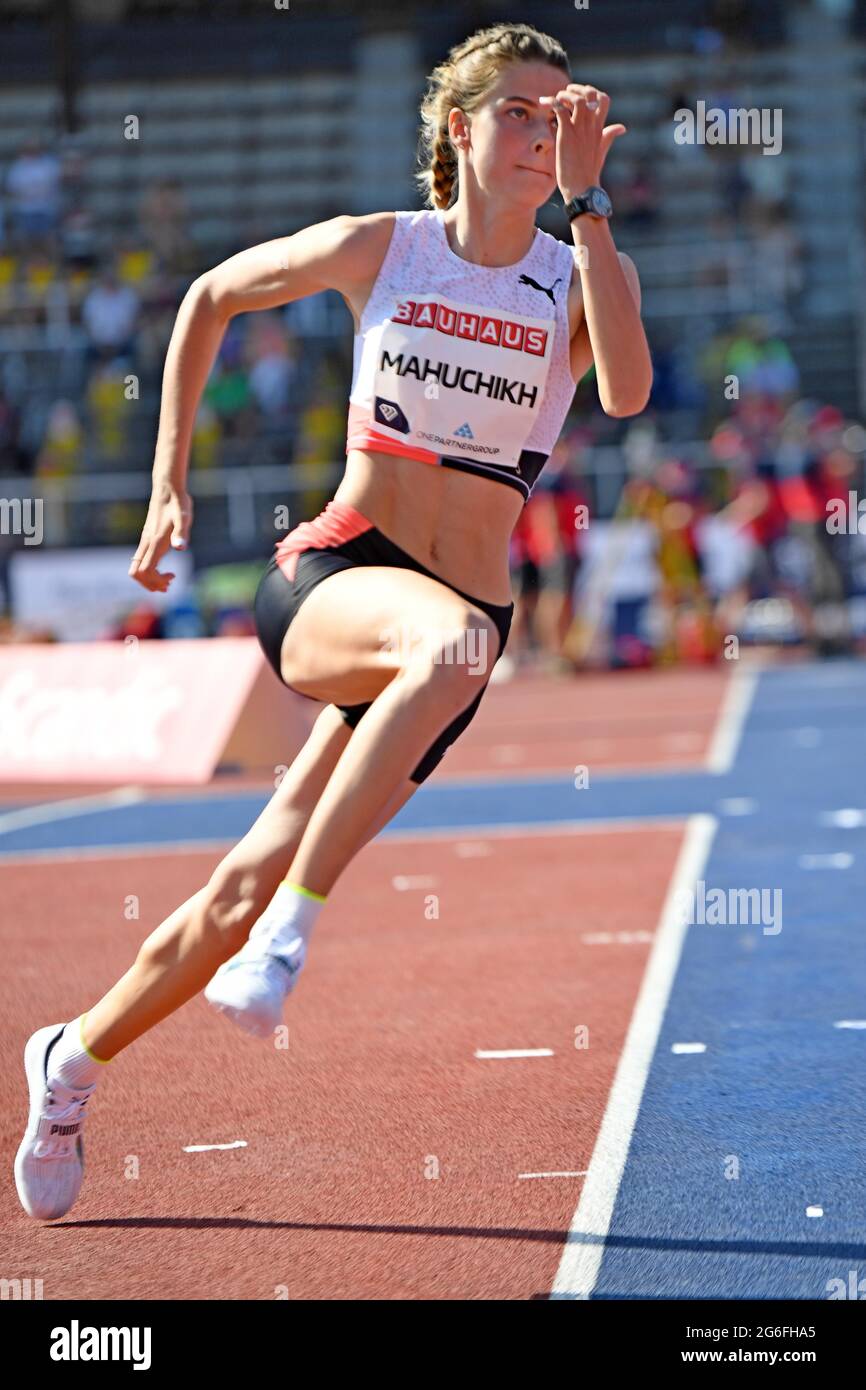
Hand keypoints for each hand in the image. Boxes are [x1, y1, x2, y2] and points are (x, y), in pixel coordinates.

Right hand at [128, 481, 192, 592]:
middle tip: (169, 584)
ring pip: (137, 568)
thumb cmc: (178, 503)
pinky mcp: (147, 538)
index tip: (172, 577)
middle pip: (137, 573)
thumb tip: (180, 548)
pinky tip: (165, 568)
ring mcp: (145, 541)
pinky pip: (141, 560)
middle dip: (151, 584)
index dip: (156, 580)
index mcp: (155, 542)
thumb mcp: (184, 518)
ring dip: (150, 578)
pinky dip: (150, 570)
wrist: (168, 489)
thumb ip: (181, 533)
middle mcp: (146, 543)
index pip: (146, 571)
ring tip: (169, 579)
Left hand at [538, 84, 625, 200]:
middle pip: (591, 94)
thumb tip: (621, 127)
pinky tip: (544, 103)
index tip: (581, 97)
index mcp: (600, 128)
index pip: (603, 99)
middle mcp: (591, 125)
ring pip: (577, 98)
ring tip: (556, 98)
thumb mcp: (602, 150)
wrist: (582, 188)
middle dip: (578, 88)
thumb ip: (609, 136)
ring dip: (565, 94)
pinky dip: (551, 101)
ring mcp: (580, 129)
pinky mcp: (567, 133)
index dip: (592, 92)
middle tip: (566, 93)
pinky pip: (559, 108)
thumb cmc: (589, 172)